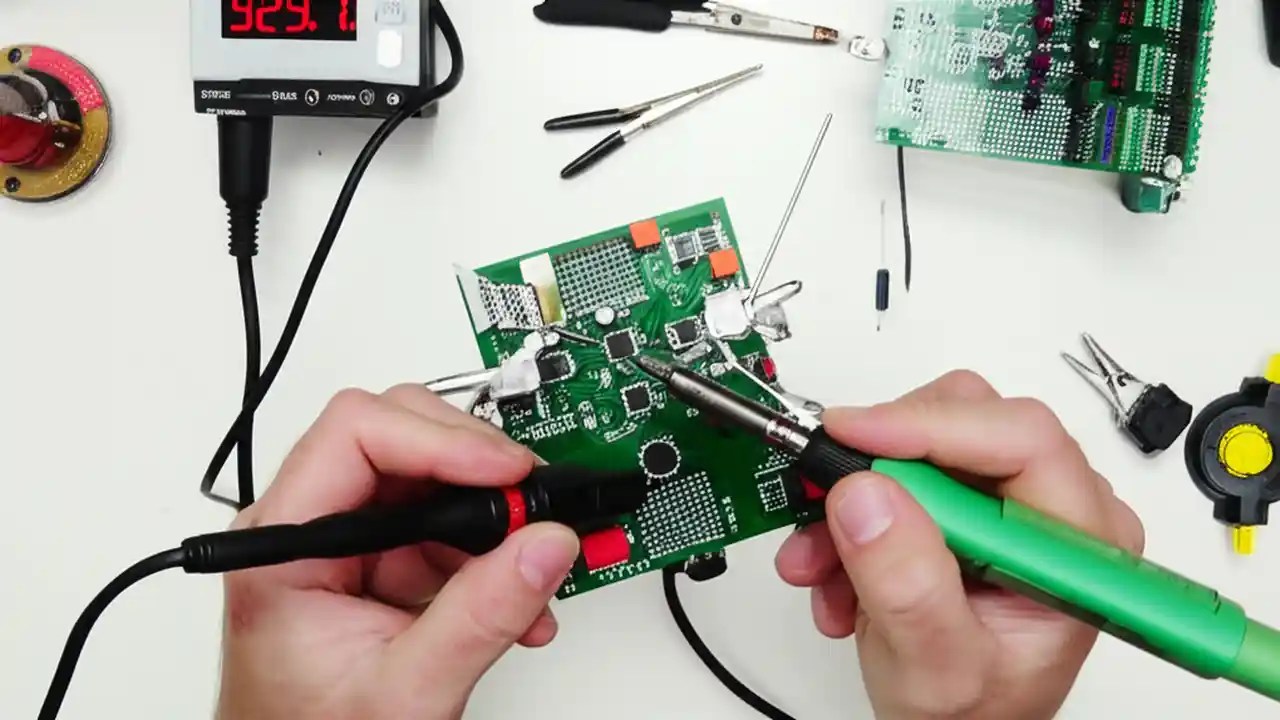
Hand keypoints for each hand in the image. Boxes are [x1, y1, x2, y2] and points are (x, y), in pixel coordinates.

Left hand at [216, 386, 579, 719]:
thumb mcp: (406, 691)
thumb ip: (480, 617)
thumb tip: (545, 545)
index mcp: (282, 546)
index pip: (355, 433)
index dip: (439, 439)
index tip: (506, 472)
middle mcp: (305, 529)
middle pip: (395, 434)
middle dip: (475, 466)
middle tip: (529, 504)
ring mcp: (342, 544)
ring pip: (429, 477)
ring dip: (492, 516)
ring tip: (528, 567)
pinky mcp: (377, 564)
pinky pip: (444, 525)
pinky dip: (490, 553)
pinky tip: (515, 596)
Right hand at [775, 371, 1144, 719]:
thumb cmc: (975, 714)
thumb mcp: (937, 665)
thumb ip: (908, 585)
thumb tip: (867, 494)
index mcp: (1081, 542)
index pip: (1022, 437)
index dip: (931, 425)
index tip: (850, 436)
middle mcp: (1051, 507)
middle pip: (963, 421)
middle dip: (878, 467)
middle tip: (826, 512)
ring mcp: (1004, 501)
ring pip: (917, 440)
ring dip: (850, 500)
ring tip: (820, 566)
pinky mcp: (961, 502)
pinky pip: (893, 469)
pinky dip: (848, 516)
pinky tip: (835, 574)